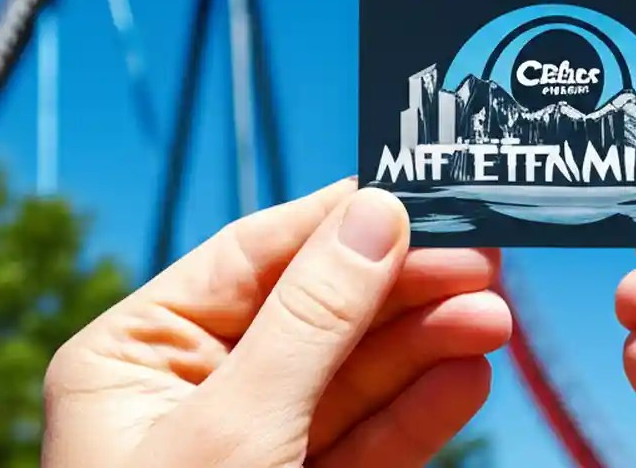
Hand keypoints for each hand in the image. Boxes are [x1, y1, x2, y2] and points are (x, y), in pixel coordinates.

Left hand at [42, 180, 510, 466]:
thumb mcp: (234, 428)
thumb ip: (313, 319)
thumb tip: (377, 214)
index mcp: (139, 351)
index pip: (257, 254)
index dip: (343, 219)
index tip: (423, 192)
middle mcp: (196, 388)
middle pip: (320, 309)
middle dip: (403, 286)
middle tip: (482, 260)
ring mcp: (255, 442)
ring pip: (356, 373)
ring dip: (428, 342)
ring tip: (496, 316)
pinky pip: (371, 436)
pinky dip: (423, 409)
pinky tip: (471, 373)